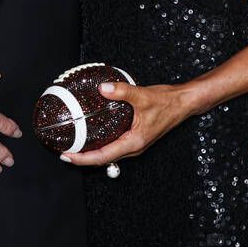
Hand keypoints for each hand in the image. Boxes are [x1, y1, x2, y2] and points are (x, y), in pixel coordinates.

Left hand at [59, 80, 188, 166]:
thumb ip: (121, 92)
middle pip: (103, 158)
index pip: (103, 156)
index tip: (67, 156)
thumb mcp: (142, 95)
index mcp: (134, 142)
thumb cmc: (167, 103)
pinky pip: (114, 145)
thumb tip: (102, 88)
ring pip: (109, 153)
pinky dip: (101, 143)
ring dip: (91, 152)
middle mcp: (133, 147)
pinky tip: (92, 135)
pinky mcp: (135, 137)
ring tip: (74, 146)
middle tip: (64, 152)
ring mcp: (134, 143)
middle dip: (83, 157)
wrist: (183, 103)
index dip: (83, 158)